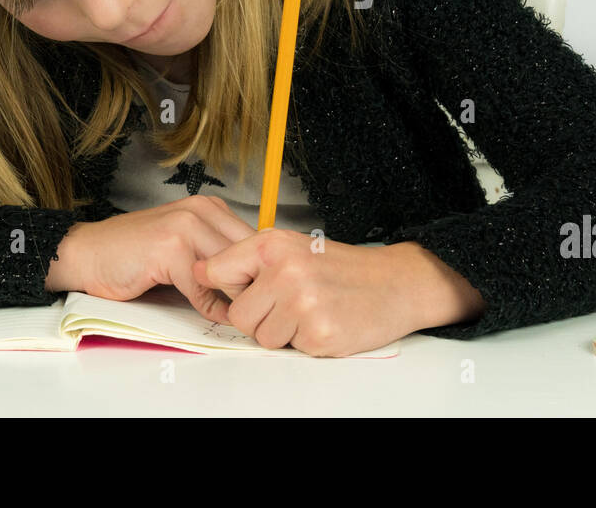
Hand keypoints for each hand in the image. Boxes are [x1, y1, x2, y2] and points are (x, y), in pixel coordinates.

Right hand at [67, 196, 256, 324]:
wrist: (87, 254)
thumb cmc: (134, 253)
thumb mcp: (185, 244)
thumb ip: (216, 254)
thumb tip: (256, 280)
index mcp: (209, 206)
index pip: (255, 238)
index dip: (262, 268)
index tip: (265, 293)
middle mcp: (200, 210)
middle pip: (248, 252)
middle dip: (253, 283)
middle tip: (257, 308)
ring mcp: (185, 227)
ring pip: (229, 269)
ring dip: (235, 297)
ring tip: (241, 315)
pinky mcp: (170, 249)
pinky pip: (203, 287)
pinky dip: (211, 307)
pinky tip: (215, 316)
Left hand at [191, 229, 416, 356]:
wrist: (395, 283)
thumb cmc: (343, 267)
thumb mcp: (294, 247)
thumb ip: (249, 259)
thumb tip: (201, 272)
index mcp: (273, 245)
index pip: (217, 270)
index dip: (229, 286)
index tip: (242, 288)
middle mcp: (285, 271)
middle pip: (238, 314)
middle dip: (261, 316)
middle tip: (292, 301)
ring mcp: (302, 304)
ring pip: (262, 337)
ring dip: (284, 332)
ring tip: (311, 310)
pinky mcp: (318, 333)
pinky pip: (291, 349)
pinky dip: (307, 341)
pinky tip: (326, 321)